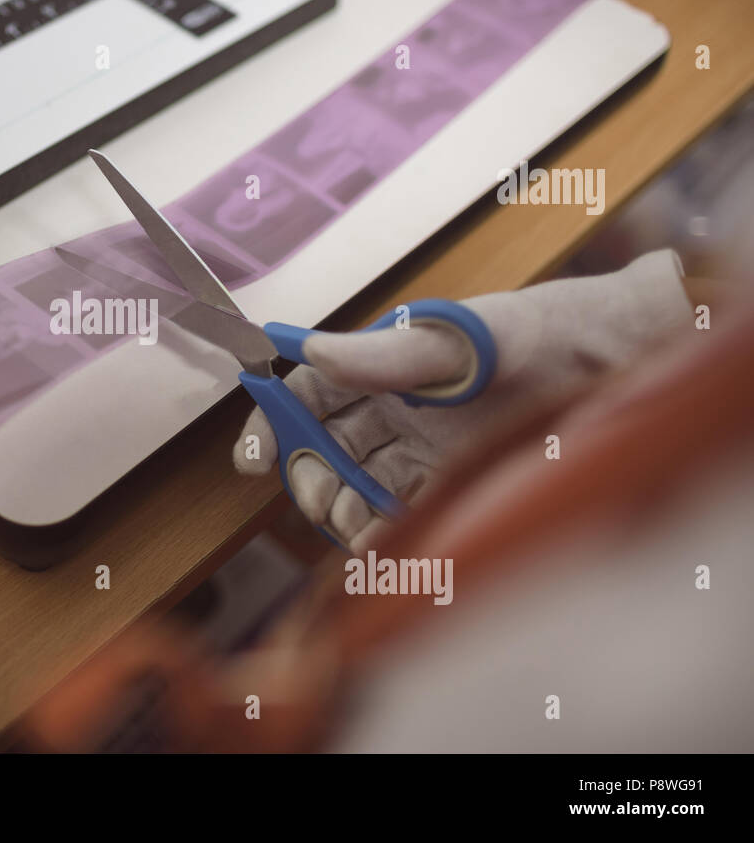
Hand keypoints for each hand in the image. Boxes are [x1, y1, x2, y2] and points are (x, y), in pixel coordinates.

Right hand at [235, 251, 693, 548]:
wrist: (621, 365)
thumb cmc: (542, 330)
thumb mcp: (466, 336)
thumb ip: (389, 351)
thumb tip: (312, 350)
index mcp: (383, 361)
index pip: (306, 391)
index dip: (271, 420)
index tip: (253, 458)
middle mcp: (392, 406)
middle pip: (320, 446)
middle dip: (308, 475)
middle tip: (322, 497)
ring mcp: (419, 448)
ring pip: (352, 485)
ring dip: (340, 510)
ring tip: (357, 526)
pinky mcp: (448, 483)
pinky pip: (396, 512)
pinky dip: (380, 532)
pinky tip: (384, 544)